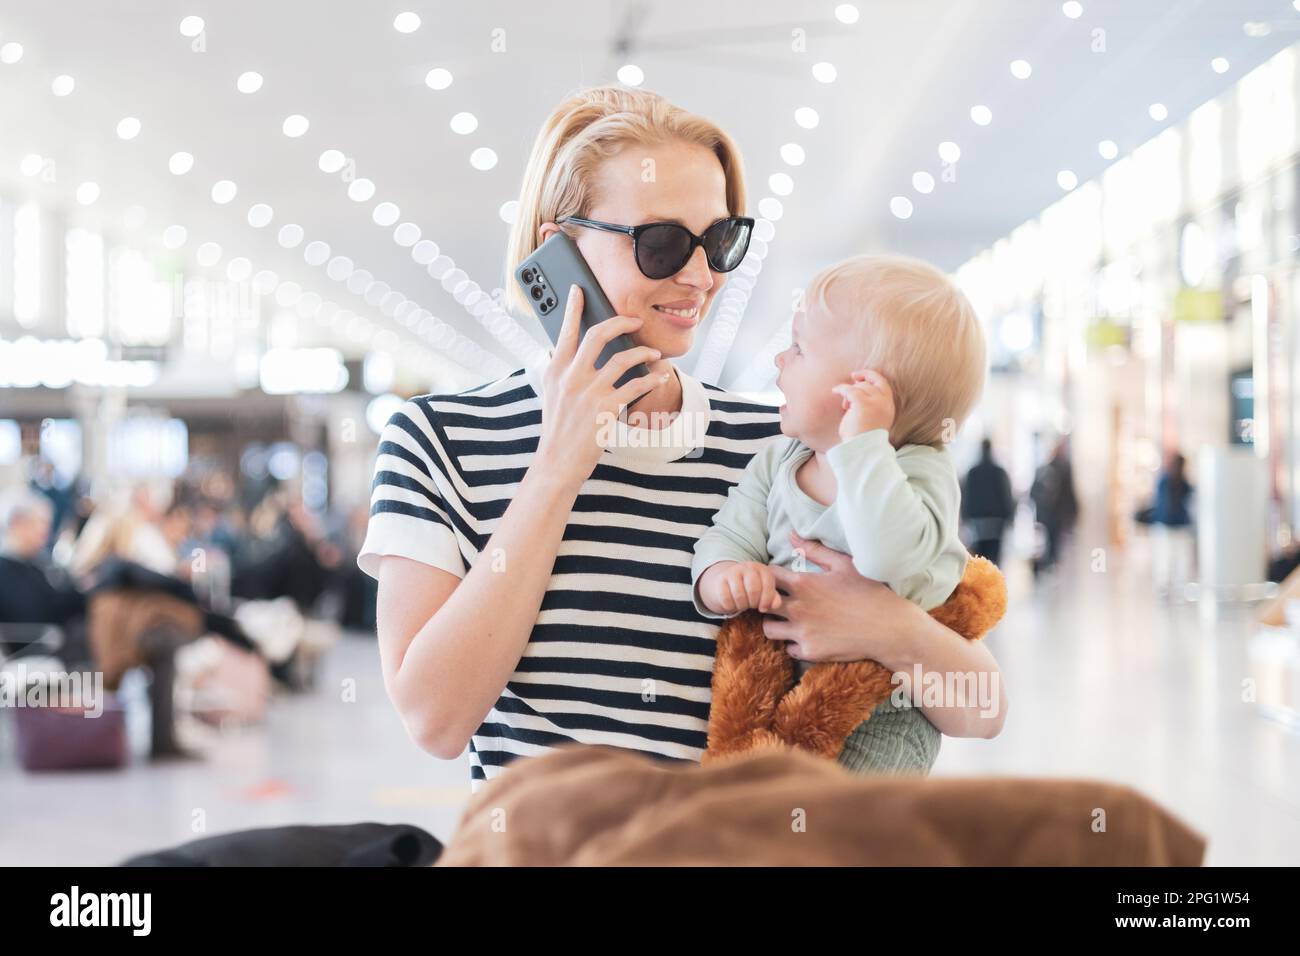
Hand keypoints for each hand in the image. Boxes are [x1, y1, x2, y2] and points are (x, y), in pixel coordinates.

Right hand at [535, 285, 667, 485]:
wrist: (557, 461)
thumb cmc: (557, 427)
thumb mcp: (551, 394)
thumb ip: (561, 370)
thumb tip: (568, 349)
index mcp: (555, 370)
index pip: (565, 331)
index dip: (573, 308)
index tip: (579, 290)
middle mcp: (571, 377)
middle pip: (598, 335)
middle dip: (621, 322)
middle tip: (635, 321)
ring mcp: (589, 392)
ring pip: (623, 359)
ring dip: (643, 354)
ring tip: (653, 355)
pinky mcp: (606, 408)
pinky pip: (636, 386)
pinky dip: (652, 379)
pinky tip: (660, 376)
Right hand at [700, 560, 783, 615]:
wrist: (728, 582)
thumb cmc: (751, 589)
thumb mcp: (764, 592)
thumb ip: (773, 598)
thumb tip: (776, 604)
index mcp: (761, 569)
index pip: (767, 583)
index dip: (766, 599)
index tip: (763, 608)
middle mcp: (747, 567)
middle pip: (753, 589)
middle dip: (753, 603)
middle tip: (751, 606)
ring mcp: (732, 572)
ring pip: (739, 595)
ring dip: (741, 605)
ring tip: (742, 605)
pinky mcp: (720, 579)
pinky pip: (726, 598)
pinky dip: (729, 606)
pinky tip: (732, 604)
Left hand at [762, 530, 918, 662]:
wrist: (889, 628)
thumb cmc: (869, 591)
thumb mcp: (843, 564)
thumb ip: (814, 550)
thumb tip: (791, 535)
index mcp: (803, 584)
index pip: (767, 576)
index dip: (768, 576)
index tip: (777, 580)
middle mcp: (797, 608)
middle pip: (760, 604)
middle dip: (764, 601)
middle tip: (776, 601)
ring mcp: (802, 632)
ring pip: (768, 629)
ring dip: (776, 624)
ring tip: (789, 620)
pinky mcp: (810, 651)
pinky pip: (789, 649)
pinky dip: (794, 644)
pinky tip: (808, 636)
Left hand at [831, 369, 894, 442]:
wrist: (862, 450)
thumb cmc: (862, 437)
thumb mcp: (872, 418)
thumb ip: (870, 403)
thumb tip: (856, 386)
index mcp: (889, 406)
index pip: (882, 383)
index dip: (870, 376)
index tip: (857, 376)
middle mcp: (885, 402)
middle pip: (869, 384)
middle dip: (857, 387)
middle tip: (847, 396)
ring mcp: (875, 402)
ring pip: (859, 387)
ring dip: (849, 394)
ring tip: (845, 407)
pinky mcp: (863, 404)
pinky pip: (850, 390)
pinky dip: (841, 389)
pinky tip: (835, 391)